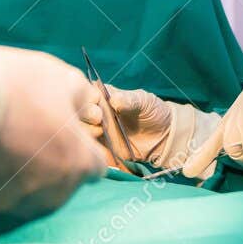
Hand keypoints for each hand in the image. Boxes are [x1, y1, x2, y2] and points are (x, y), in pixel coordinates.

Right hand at [0, 46, 104, 222]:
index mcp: (77, 165)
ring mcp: (13, 217)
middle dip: (44, 164)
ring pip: (22, 202)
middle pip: (57, 184)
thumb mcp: (56, 77)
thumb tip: (89, 108)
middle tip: (16, 135)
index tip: (55, 130)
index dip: (76, 144)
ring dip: (12, 182)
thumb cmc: (9, 89)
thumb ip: (80, 97)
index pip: (92, 163)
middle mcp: (52, 199)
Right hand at [81, 86, 214, 169]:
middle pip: (78, 112)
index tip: (96, 105)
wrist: (165, 138)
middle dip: (84, 115)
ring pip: (80, 131)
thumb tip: (114, 101)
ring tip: (100, 132)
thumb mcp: (144, 102)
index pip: (85, 93)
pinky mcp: (102, 149)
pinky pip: (90, 150)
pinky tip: (100, 147)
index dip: (86, 98)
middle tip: (98, 119)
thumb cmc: (154, 112)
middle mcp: (97, 113)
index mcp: (104, 97)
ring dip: (86, 132)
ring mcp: (97, 131)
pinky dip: (92, 149)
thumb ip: (130, 100)